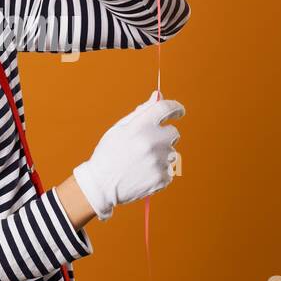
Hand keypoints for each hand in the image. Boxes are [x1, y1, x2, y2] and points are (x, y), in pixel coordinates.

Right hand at [72, 92, 184, 220]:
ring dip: (161, 155)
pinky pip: (169, 170)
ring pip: (172, 153)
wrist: (100, 185)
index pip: (166, 108)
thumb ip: (141, 111)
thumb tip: (158, 95)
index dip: (176, 107)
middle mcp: (152, 142)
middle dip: (164, 135)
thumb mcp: (119, 128)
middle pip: (174, 132)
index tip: (179, 111)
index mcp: (140, 126)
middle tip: (147, 144)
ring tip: (141, 162)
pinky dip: (159, 171)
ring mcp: (158, 161)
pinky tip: (143, 173)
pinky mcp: (162, 178)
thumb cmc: (109, 153)